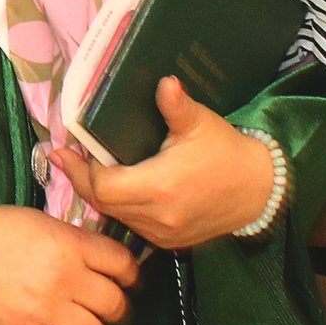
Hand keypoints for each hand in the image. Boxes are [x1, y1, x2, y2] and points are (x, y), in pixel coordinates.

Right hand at [0, 207, 135, 324]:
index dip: (130, 275)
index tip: (126, 279)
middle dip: (115, 306)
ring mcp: (46, 311)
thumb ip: (75, 240)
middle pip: (114, 304)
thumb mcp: (42, 221)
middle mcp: (64, 280)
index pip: (122, 265)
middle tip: (106, 305)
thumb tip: (102, 261)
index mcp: (70, 246)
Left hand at [50, 77, 277, 250]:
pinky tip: (113, 189)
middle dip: (81, 180)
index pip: (103, 186)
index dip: (84, 169)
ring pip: (115, 216)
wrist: (260, 191)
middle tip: (65, 158)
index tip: (73, 149)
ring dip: (98, 195)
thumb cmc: (227, 152)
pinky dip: (118, 208)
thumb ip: (177, 106)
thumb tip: (165, 83)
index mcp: (162, 187)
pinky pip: (132, 226)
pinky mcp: (170, 242)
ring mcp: (163, 234)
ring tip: (84, 169)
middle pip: (102, 203)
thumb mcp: (202, 124)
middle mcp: (158, 216)